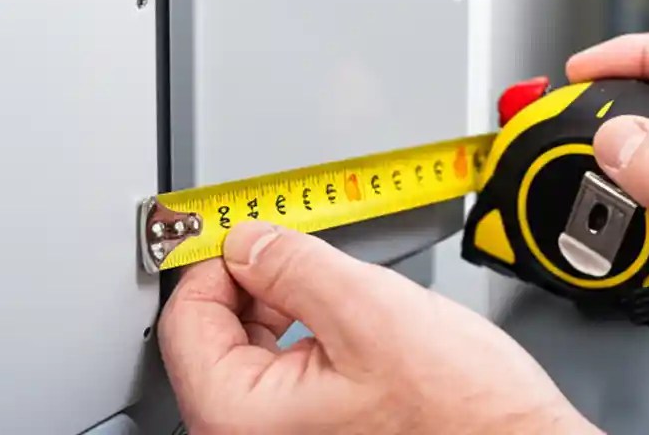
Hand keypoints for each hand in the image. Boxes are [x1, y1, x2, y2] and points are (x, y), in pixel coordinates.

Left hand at [158, 221, 596, 434]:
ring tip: (343, 295)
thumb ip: (292, 264)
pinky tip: (352, 328)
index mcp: (240, 419)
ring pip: (252, 352)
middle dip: (256, 283)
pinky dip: (308, 337)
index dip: (219, 260)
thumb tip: (246, 240)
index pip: (187, 319)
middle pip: (214, 336)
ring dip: (286, 307)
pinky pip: (285, 376)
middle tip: (302, 254)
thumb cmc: (461, 416)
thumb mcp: (369, 310)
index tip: (248, 232)